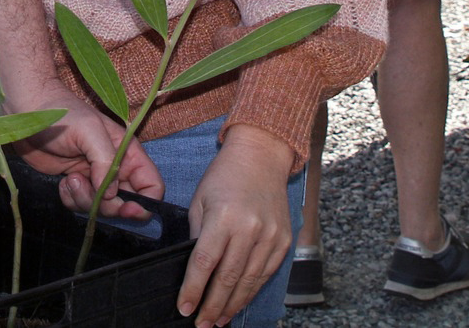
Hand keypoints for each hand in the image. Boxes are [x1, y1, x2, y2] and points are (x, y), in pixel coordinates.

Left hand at [2, 92, 161, 220]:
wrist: (29, 113)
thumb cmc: (63, 115)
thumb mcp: (90, 131)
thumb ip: (106, 161)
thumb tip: (111, 194)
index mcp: (127, 152)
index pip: (152, 186)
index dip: (145, 203)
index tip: (127, 209)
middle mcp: (116, 168)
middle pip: (127, 204)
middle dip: (109, 206)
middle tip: (89, 188)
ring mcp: (95, 178)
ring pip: (103, 208)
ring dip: (86, 200)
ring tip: (71, 178)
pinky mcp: (76, 184)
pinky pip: (82, 206)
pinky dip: (72, 200)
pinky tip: (62, 181)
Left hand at [178, 125, 293, 327]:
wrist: (262, 156)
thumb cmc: (225, 176)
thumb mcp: (200, 200)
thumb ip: (197, 235)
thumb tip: (195, 268)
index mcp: (224, 217)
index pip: (205, 263)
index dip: (193, 289)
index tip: (184, 308)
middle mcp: (250, 229)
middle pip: (228, 279)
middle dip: (212, 306)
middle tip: (201, 324)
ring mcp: (270, 236)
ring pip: (249, 282)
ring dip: (232, 305)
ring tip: (218, 320)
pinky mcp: (284, 241)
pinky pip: (265, 274)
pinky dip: (251, 291)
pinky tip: (238, 302)